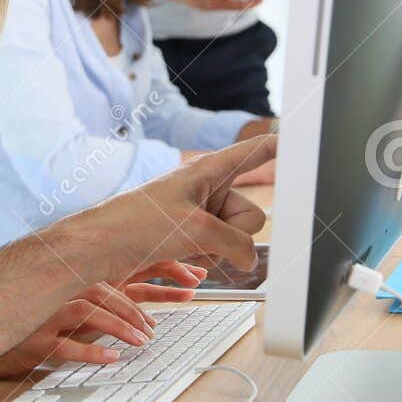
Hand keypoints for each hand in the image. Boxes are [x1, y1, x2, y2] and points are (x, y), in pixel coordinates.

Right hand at [0, 262, 206, 377]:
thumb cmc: (29, 320)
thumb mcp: (68, 304)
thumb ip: (101, 301)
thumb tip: (144, 309)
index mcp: (79, 278)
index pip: (130, 265)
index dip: (166, 269)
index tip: (195, 277)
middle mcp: (65, 290)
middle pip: (115, 289)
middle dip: (149, 301)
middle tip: (172, 314)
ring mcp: (49, 315)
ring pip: (93, 315)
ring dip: (122, 327)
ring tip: (143, 342)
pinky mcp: (36, 341)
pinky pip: (68, 347)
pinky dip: (92, 353)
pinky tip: (112, 360)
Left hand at [75, 134, 275, 274]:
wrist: (98, 249)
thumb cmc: (134, 224)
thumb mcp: (195, 230)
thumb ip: (234, 243)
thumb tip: (249, 259)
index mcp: (207, 171)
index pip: (252, 153)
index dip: (279, 148)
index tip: (304, 141)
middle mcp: (206, 189)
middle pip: (250, 213)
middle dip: (235, 232)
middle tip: (202, 233)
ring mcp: (199, 214)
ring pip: (236, 237)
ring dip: (218, 248)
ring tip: (183, 244)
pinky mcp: (190, 235)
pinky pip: (220, 249)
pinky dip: (209, 257)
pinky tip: (186, 258)